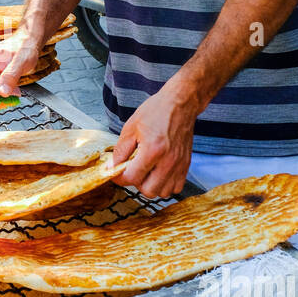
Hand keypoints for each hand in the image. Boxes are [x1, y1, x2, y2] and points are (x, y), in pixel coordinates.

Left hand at [112, 79, 198, 198]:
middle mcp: (168, 161)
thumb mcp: (131, 127)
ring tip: (147, 171)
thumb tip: (111, 168)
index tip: (116, 173)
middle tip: (133, 170)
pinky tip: (159, 173)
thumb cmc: (156, 111)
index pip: (132, 178)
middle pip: (148, 190)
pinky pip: (176, 188)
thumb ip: (120, 151)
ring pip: (163, 192)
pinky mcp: (186, 165)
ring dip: (152, 186)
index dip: (120, 178)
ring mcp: (179, 164)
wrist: (180, 103)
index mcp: (153, 150)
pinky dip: (166, 185)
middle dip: (136, 183)